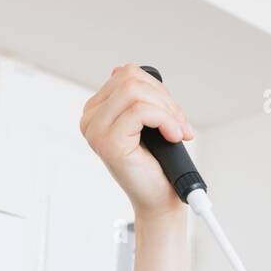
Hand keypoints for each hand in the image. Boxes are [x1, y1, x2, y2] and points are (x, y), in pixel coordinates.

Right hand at [79, 63, 196, 219]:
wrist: (160, 201)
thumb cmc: (156, 166)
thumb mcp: (147, 122)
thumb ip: (135, 96)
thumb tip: (123, 69)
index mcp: (97, 111)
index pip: (126, 74)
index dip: (158, 89)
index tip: (174, 114)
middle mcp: (90, 119)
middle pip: (131, 78)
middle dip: (164, 98)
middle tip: (180, 124)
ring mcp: (96, 131)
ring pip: (136, 92)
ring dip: (167, 110)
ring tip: (178, 132)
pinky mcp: (108, 143)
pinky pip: (141, 111)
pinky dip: (166, 120)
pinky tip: (173, 136)